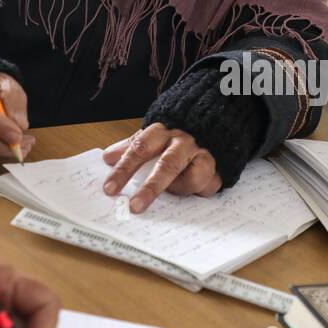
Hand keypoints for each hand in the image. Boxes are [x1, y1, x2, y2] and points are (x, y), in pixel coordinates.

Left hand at [101, 123, 220, 212]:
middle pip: (167, 165)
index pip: (140, 149)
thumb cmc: (177, 136)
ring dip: (180, 189)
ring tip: (175, 189)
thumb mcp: (153, 135)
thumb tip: (108, 157)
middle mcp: (183, 142)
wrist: (216, 121)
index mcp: (163, 132)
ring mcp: (203, 154)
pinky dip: (198, 191)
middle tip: (134, 206)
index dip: (124, 168)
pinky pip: (207, 187)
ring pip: (192, 179)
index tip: (110, 188)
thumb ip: (132, 146)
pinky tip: (194, 187)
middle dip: (150, 188)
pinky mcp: (219, 168)